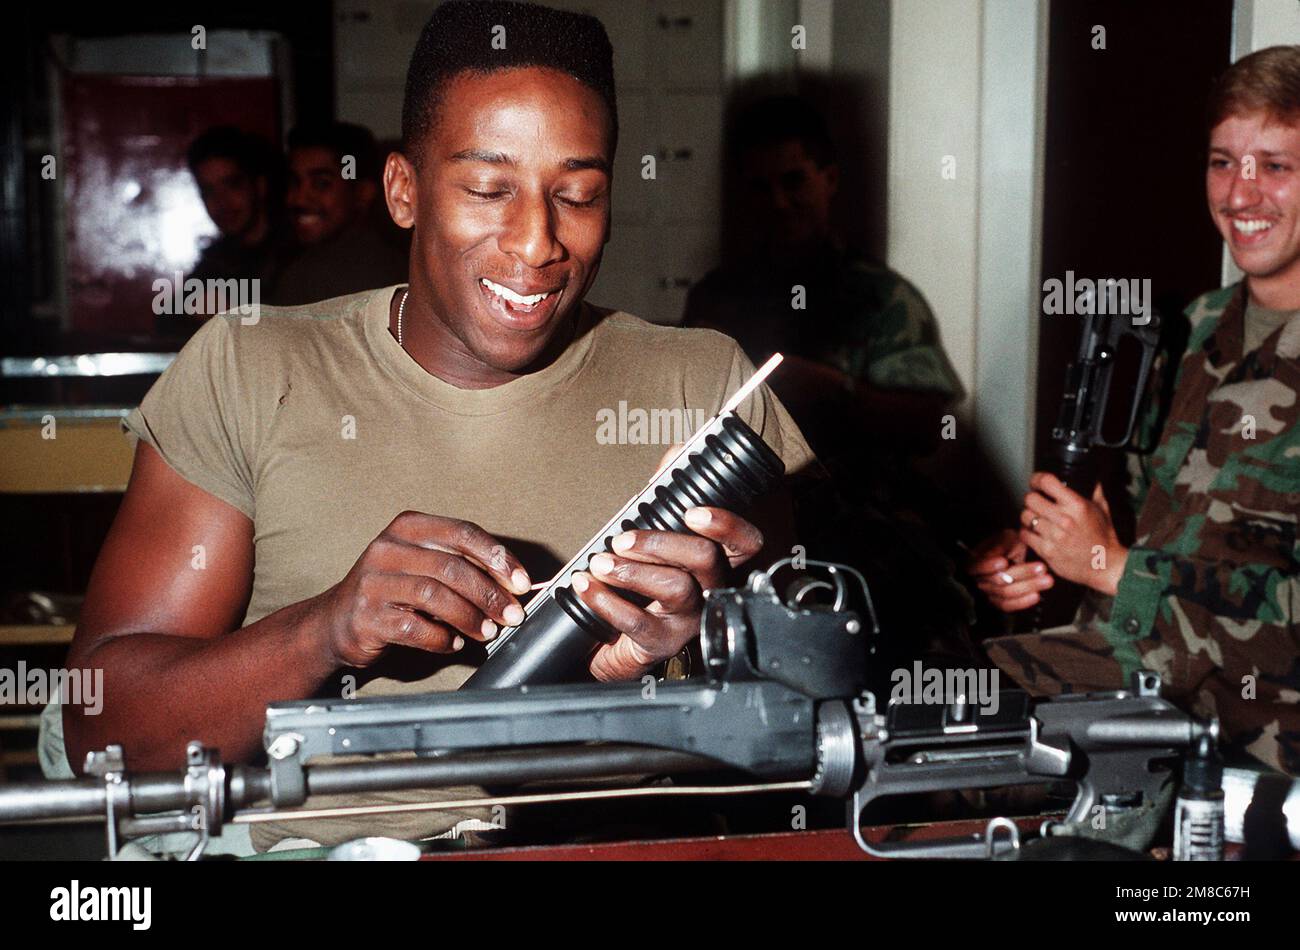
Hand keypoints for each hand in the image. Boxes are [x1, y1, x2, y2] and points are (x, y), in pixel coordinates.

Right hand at [310, 511, 531, 667]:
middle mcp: (388, 548)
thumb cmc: (391, 591)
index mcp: (408, 527)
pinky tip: (453, 642)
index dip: (497, 557)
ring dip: (470, 617)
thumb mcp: (423, 564)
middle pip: (452, 567)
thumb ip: (461, 566)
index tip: (521, 581)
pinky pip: (415, 627)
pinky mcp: (367, 616)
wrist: (335, 621)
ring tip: (487, 631)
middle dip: (489, 594)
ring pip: (435, 595)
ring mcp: (374, 582)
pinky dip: (442, 638)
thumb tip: (513, 584)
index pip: (462, 533)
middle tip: (512, 614)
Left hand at [576, 505, 764, 681]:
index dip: (727, 526)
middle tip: (622, 539)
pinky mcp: (661, 643)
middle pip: (706, 561)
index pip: (744, 543)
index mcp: (713, 564)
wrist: (608, 645)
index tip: (693, 513)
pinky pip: (638, 622)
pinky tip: (586, 586)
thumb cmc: (637, 590)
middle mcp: (708, 591)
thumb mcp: (653, 540)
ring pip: (676, 589)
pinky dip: (606, 601)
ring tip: (601, 562)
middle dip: (661, 543)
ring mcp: (688, 620)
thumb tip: (675, 455)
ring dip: (632, 571)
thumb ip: (664, 498)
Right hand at [968, 528, 1053, 611]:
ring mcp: (988, 592)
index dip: (989, 565)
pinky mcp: (999, 602)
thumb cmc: (1007, 544)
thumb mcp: (1004, 538)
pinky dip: (1023, 602)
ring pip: (1006, 593)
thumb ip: (1001, 545)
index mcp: (974, 561)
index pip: (978, 566)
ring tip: (1046, 580)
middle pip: (997, 580)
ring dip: (1028, 586)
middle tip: (1041, 568)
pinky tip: (1036, 595)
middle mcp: (979, 579)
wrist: (1010, 554)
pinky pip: (1008, 605)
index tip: (1004, 561)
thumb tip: (999, 555)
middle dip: (1021, 574)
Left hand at [1019, 473, 1126, 593]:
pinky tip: (1035, 533)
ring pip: (1025, 516)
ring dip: (1028, 517)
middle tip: (1035, 503)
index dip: (1037, 479)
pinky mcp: (1046, 551)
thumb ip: (1094, 491)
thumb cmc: (1103, 538)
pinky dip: (1027, 533)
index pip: (1047, 482)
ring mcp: (1054, 536)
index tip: (1036, 482)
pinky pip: (1025, 535)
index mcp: (1076, 505)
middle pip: (1030, 499)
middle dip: (1031, 499)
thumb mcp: (1102, 510)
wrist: (1104, 565)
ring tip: (1036, 519)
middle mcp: (1064, 519)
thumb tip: (1090, 477)